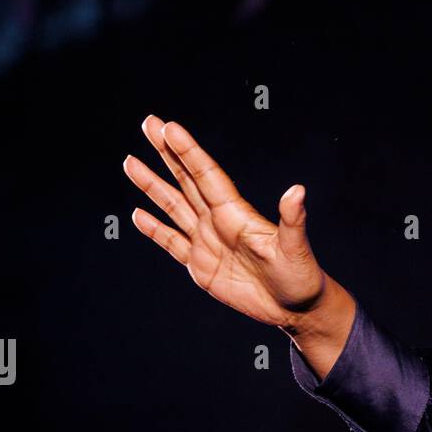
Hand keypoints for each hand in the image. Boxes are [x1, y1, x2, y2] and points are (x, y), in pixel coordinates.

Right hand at [122, 115, 336, 330]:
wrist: (295, 308)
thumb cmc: (301, 277)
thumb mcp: (296, 248)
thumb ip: (292, 220)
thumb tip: (297, 191)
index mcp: (236, 213)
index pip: (206, 174)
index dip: (187, 150)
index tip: (169, 127)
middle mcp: (218, 221)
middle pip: (186, 179)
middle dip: (166, 152)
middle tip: (148, 123)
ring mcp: (207, 241)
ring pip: (173, 206)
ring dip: (152, 185)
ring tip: (130, 162)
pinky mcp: (200, 265)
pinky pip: (172, 242)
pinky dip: (154, 229)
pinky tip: (139, 214)